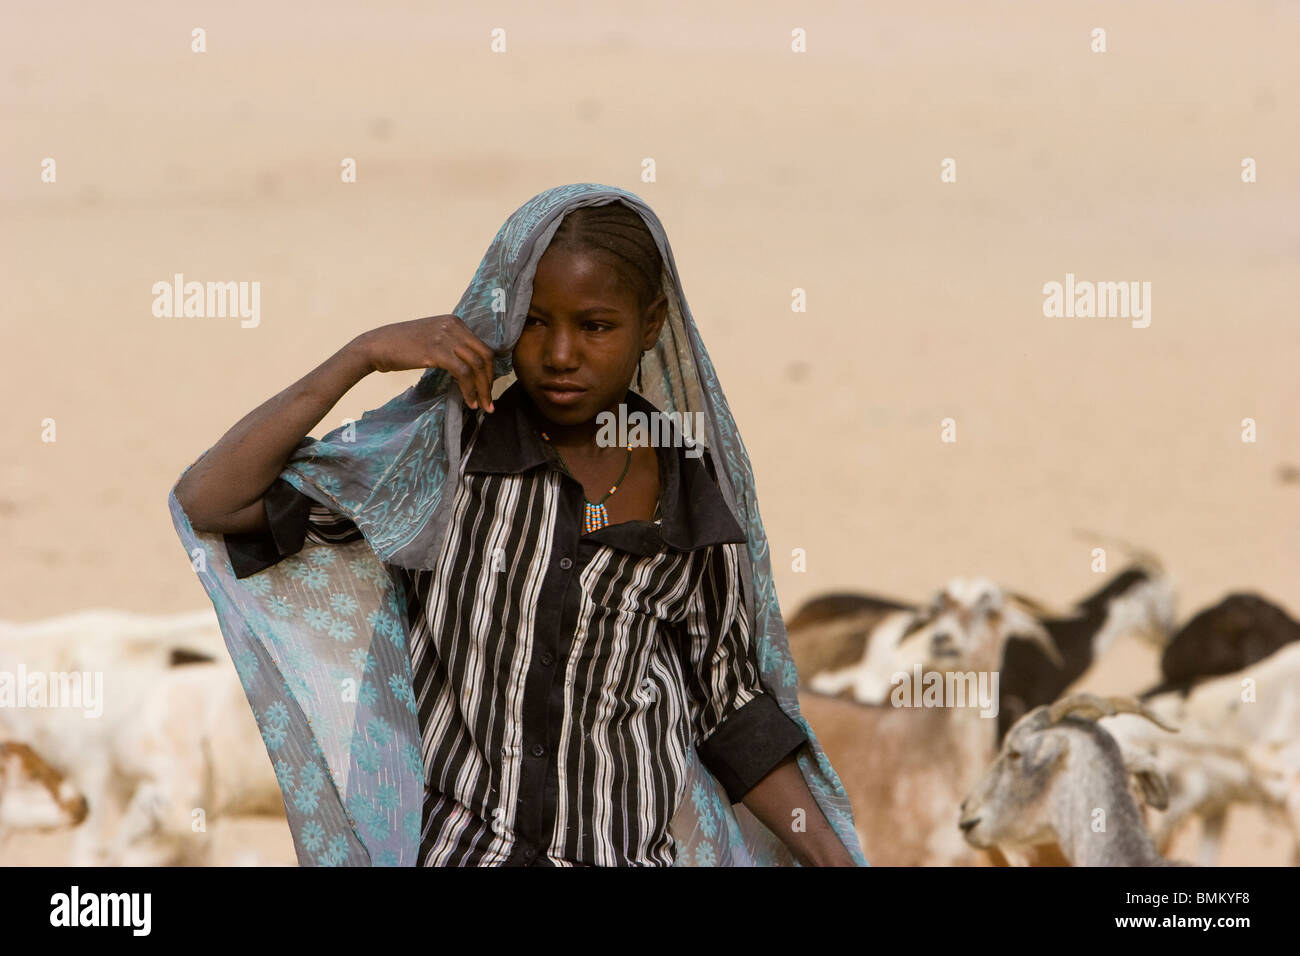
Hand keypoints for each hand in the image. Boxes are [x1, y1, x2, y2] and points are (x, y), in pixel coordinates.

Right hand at [356, 315, 496, 410]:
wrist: (376, 346)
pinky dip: (469, 390)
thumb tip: (469, 368)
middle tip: (489, 401)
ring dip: (482, 389)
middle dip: (490, 381)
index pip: (483, 347)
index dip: (490, 371)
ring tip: (481, 406)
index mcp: (454, 322)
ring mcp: (445, 337)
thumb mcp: (432, 339)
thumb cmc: (400, 346)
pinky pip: (463, 373)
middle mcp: (453, 326)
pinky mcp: (436, 351)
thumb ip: (451, 346)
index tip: (488, 388)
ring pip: (477, 366)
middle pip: (485, 356)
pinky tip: (469, 401)